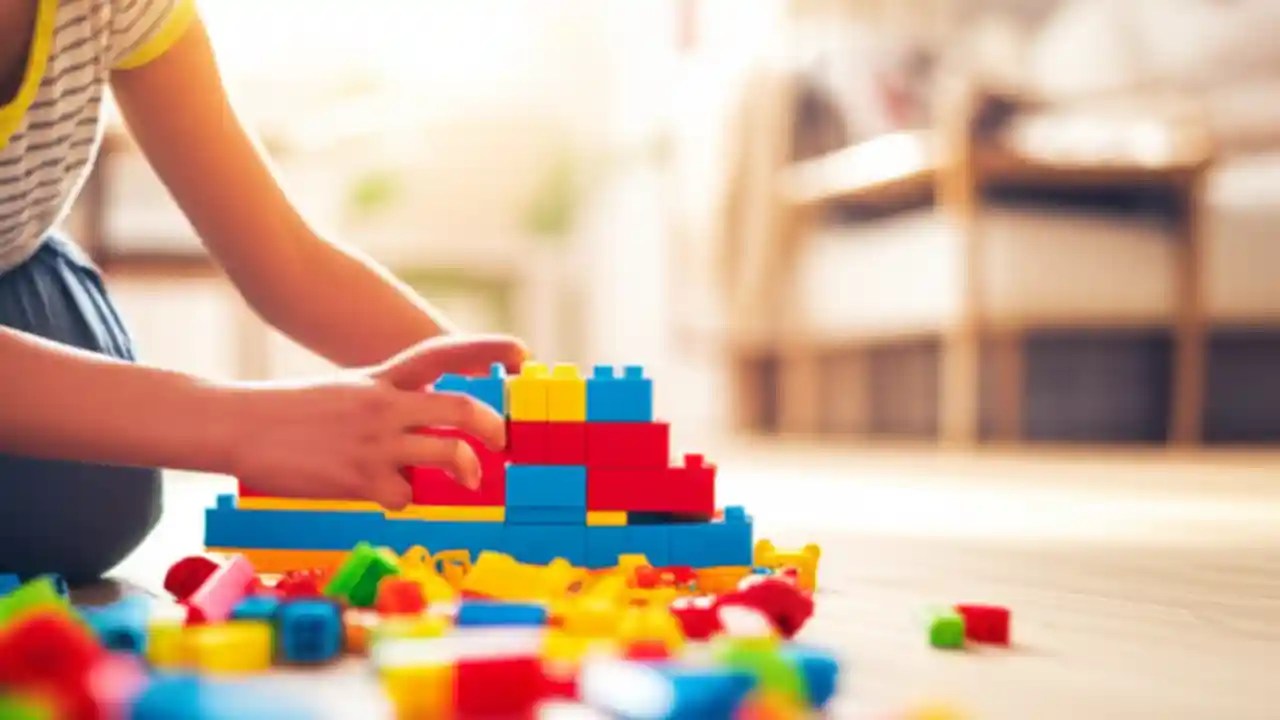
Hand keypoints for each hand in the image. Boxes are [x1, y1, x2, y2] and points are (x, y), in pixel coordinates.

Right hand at [227, 334, 525, 508]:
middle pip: (459, 408)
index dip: (486, 348)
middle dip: (492, 426)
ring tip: (469, 479)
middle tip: (502, 440)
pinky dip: (402, 500)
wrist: (237, 424)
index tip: (523, 351)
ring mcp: (374, 442)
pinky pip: (405, 496)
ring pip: (448, 454)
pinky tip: (384, 495)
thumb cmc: (288, 411)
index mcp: (380, 378)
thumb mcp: (345, 390)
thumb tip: (424, 424)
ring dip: (466, 470)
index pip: (441, 353)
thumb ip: (387, 401)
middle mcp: (384, 404)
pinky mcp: (359, 479)